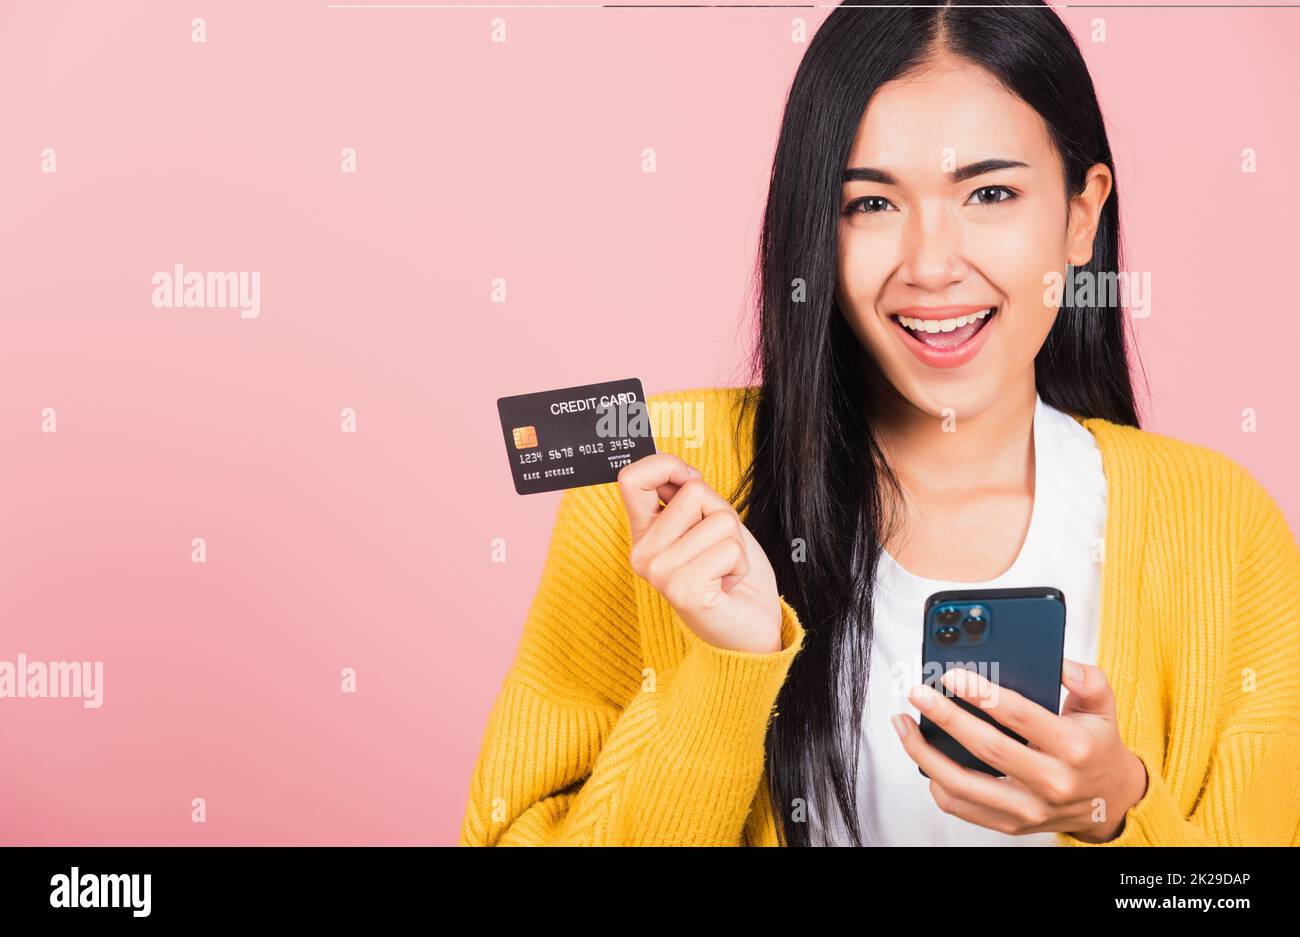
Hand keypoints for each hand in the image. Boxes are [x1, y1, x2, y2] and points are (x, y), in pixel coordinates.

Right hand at [616, 452, 781, 653]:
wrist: (748, 629)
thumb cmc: (729, 572)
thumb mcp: (707, 523)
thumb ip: (687, 496)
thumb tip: (679, 471)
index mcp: (643, 533)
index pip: (631, 478)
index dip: (667, 465)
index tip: (691, 481)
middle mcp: (642, 553)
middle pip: (692, 491)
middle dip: (722, 513)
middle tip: (718, 549)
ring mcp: (659, 573)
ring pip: (719, 518)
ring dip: (735, 542)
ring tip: (723, 568)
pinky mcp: (683, 590)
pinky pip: (729, 548)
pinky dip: (740, 564)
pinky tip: (726, 585)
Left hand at [892, 659, 1148, 840]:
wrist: (1110, 802)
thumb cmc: (1097, 749)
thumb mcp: (1102, 707)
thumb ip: (1086, 678)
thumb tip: (1056, 661)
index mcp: (1072, 748)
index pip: (1019, 717)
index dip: (982, 694)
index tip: (953, 676)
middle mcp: (1050, 781)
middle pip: (986, 748)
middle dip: (945, 717)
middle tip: (918, 694)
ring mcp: (1028, 808)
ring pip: (963, 784)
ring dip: (924, 753)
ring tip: (904, 724)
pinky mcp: (1010, 824)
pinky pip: (961, 807)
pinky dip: (935, 781)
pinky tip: (924, 756)